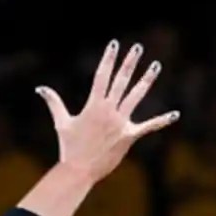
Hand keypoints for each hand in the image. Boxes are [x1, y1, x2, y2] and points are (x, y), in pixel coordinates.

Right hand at [35, 40, 178, 182]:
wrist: (79, 170)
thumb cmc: (69, 147)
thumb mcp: (61, 122)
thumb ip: (54, 103)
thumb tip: (40, 88)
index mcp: (93, 105)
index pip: (102, 76)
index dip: (108, 59)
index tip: (114, 45)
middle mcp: (108, 111)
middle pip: (121, 81)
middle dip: (129, 63)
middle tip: (137, 47)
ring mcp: (120, 123)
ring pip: (136, 96)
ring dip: (146, 80)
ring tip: (156, 65)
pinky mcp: (129, 136)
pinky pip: (149, 127)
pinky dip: (162, 121)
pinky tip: (175, 114)